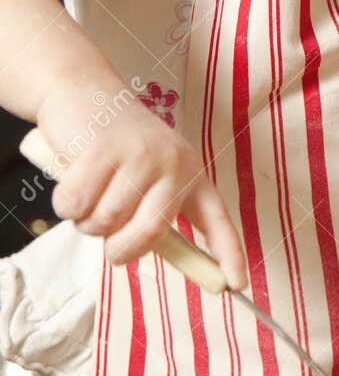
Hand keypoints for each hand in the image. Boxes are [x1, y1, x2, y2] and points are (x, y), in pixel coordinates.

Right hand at [37, 84, 247, 290]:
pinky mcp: (102, 148)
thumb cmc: (113, 145)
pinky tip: (71, 179)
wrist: (82, 90)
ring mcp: (140, 154)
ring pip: (106, 223)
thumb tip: (139, 255)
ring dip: (86, 222)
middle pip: (150, 233)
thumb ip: (151, 211)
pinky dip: (65, 204)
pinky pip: (76, 205)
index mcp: (190, 173)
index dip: (229, 253)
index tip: (237, 285)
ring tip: (88, 193)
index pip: (216, 219)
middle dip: (121, 250)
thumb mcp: (146, 174)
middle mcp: (173, 163)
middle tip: (107, 242)